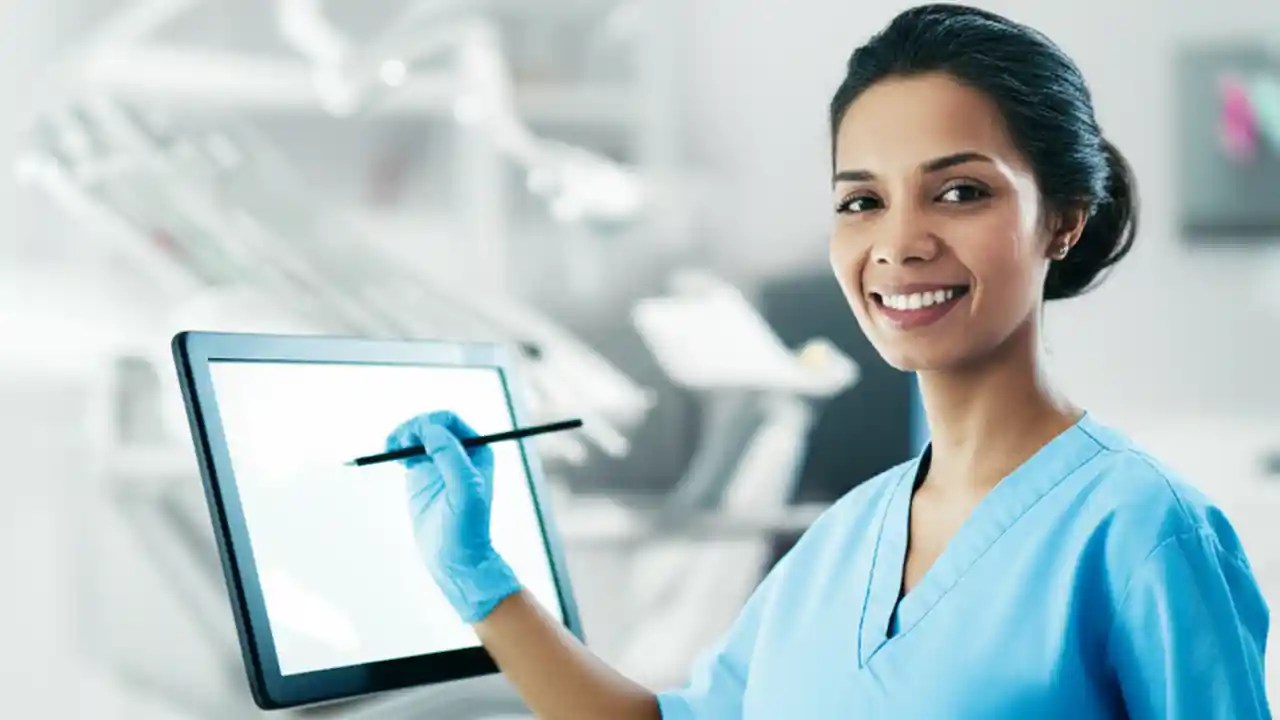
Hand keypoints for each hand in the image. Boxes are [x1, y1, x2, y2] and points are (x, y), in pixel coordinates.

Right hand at [386, 410, 519, 622]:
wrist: (455, 558)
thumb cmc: (467, 525)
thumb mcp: (464, 488)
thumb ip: (450, 455)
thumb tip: (430, 428)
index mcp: (476, 450)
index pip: (450, 421)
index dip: (429, 422)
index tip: (413, 436)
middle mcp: (458, 453)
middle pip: (430, 425)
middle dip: (412, 427)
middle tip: (397, 442)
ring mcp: (438, 464)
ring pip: (417, 436)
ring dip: (401, 435)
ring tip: (389, 447)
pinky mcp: (421, 476)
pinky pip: (407, 452)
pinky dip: (396, 449)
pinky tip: (389, 454)